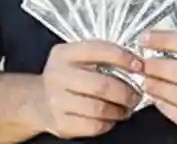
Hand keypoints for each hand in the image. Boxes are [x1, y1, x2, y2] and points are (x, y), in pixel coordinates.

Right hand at [28, 40, 145, 138]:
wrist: (37, 101)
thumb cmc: (66, 77)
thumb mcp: (75, 57)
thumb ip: (99, 55)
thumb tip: (135, 61)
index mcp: (64, 54)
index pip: (99, 50)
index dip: (124, 58)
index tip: (139, 66)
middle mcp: (58, 76)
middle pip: (102, 85)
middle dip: (126, 92)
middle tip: (136, 95)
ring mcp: (57, 101)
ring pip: (100, 109)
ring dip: (120, 110)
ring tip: (125, 108)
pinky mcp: (62, 123)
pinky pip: (94, 126)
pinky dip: (108, 123)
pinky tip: (110, 118)